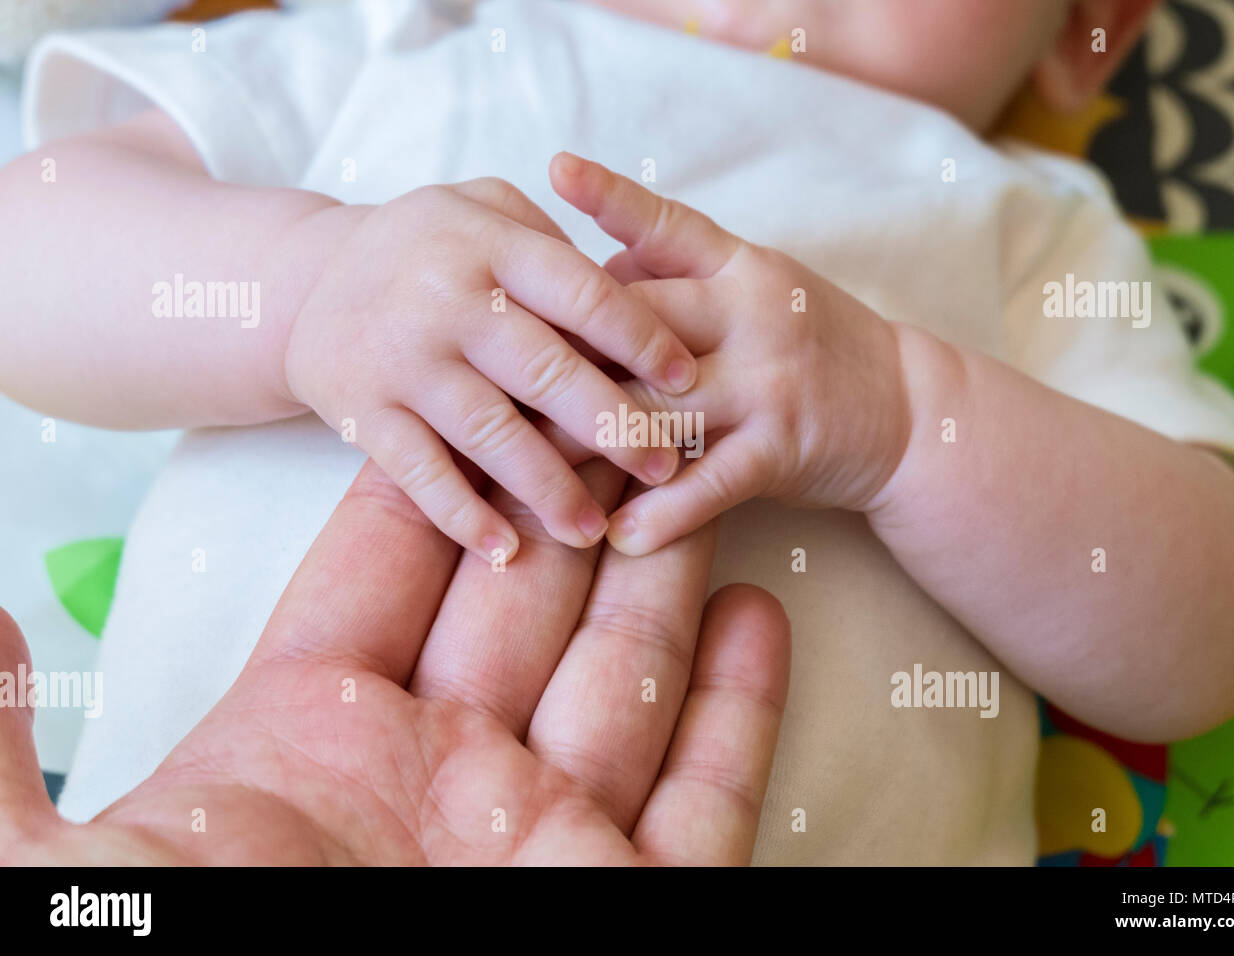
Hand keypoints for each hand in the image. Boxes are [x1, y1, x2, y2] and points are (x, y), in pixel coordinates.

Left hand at [0, 460, 789, 864]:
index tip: (467, 398)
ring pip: (621, 681)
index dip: (429, 488)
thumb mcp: (75, 870)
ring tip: (685, 478)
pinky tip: (752, 617)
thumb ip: (7, 746)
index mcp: (314, 749)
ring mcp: (544, 842)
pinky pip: (703, 796)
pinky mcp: (633, 902)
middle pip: (520, 607)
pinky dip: (735, 707)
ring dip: (659, 578)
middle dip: (561, 501)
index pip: (384, 579)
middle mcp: (438, 783)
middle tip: (596, 411)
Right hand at [282, 178, 697, 561]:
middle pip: (545, 373)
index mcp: (488, 245)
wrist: (307, 280)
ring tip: (593, 529)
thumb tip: (641, 309)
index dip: (641, 339)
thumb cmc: (429, 247)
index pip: (582, 294)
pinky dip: (462, 518)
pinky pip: (420, 474)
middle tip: (664, 467)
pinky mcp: (364, 413)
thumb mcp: (485, 208)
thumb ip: (555, 246)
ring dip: (547, 489)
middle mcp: (444, 302)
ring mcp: (402, 362)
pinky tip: (506, 552)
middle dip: (613, 427)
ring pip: (489, 435)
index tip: (687, 380)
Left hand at [548, 153, 912, 555]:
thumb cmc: (808, 340)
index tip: (555, 169)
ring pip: (661, 407)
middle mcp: (753, 315)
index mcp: (742, 267)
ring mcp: (768, 383)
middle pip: (642, 323)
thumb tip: (592, 261)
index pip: (670, 226)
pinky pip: (709, 485)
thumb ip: (676, 273)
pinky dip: (660, 514)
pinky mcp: (783, 450)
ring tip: (526, 469)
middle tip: (490, 366)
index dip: (612, 198)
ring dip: (590, 441)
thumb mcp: (753, 287)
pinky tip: (615, 535)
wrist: (905, 407)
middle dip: (565, 349)